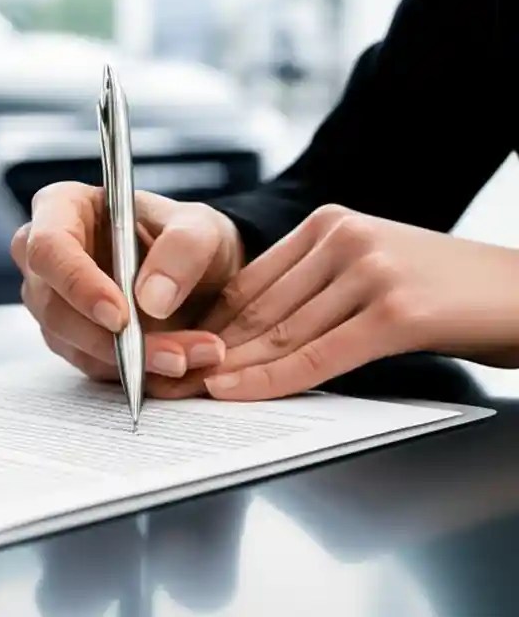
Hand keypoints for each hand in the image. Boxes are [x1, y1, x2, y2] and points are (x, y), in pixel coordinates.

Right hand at [11, 182, 244, 394]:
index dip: (78, 284)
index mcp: (62, 207)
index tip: (120, 316)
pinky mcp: (68, 336)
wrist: (200, 273)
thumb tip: (150, 300)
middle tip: (170, 354)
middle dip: (108, 338)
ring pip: (69, 340)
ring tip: (187, 359)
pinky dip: (130, 370)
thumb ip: (183, 249)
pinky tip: (173, 363)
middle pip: (51, 304)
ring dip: (127, 359)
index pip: (48, 247)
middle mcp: (46, 255)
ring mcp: (51, 299)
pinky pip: (87, 362)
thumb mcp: (201, 226)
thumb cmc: (187, 236)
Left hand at [192, 204, 518, 399]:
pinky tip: (237, 392)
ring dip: (231, 371)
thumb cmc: (448, 295)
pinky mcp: (395, 310)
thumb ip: (314, 291)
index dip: (208, 325)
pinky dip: (272, 379)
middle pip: (257, 307)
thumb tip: (250, 338)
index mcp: (330, 223)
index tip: (176, 353)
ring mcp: (370, 270)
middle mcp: (344, 237)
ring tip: (190, 394)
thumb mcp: (370, 275)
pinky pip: (318, 355)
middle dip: (210, 351)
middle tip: (167, 380)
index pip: (249, 282)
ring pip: (281, 333)